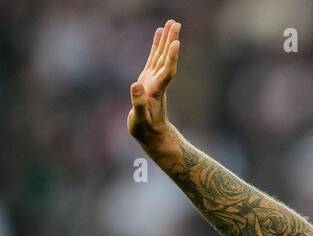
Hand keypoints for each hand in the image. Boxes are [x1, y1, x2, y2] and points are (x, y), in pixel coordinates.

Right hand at [129, 19, 180, 146]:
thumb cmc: (145, 130)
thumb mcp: (140, 120)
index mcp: (156, 91)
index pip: (166, 72)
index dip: (171, 58)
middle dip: (170, 41)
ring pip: (161, 56)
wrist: (153, 135)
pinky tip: (159, 33)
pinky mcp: (149, 79)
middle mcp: (157, 82)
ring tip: (171, 23)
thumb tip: (136, 85)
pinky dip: (156, 46)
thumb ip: (138, 104)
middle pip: (166, 59)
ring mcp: (154, 79)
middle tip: (175, 23)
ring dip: (166, 40)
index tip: (176, 43)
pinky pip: (154, 59)